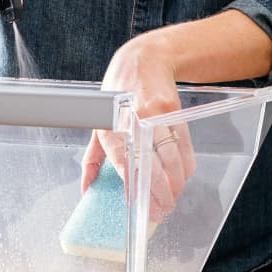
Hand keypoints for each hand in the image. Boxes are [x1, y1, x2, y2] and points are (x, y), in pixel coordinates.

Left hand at [81, 28, 196, 222]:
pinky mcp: (173, 111)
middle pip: (152, 166)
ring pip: (171, 159)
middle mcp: (132, 122)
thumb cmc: (117, 97)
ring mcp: (154, 116)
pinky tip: (182, 178)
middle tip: (161, 211)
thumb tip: (86, 190)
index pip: (123, 165)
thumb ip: (92, 160)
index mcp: (109, 129)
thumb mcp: (97, 125)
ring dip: (175, 184)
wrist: (143, 60)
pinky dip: (185, 166)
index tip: (139, 207)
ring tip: (172, 199)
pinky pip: (184, 146)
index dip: (133, 188)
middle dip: (159, 194)